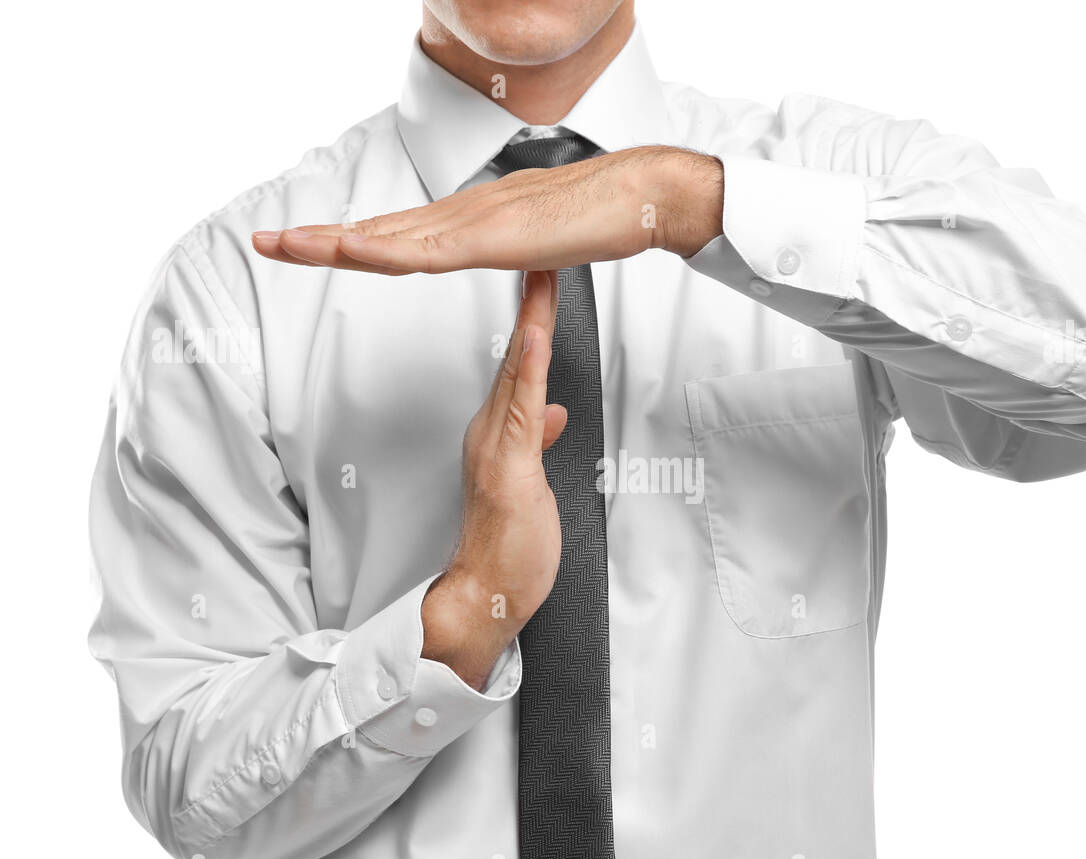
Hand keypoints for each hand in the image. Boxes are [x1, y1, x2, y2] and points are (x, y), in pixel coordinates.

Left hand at [251, 146, 722, 274]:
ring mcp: (475, 224)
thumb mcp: (540, 241)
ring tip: (284, 243)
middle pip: (379, 232)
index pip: (397, 236)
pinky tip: (352, 249)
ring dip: (334, 241)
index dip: (348, 241)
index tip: (306, 246)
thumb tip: (505, 253)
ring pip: (392, 237)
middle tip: (264, 241)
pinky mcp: (495, 237)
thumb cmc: (599, 217)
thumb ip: (513, 248)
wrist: (640, 196)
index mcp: (470, 223)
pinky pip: (431, 250)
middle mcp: (462, 216)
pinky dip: (386, 248)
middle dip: (318, 239)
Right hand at [419, 270, 566, 689]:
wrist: (483, 597)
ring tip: (544, 273)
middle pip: (515, 354)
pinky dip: (526, 373)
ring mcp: (495, 449)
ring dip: (530, 320)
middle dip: (529, 299)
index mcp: (497, 432)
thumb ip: (536, 441)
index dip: (532, 314)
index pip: (518, 362)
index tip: (545, 271)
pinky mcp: (507, 471)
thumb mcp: (532, 484)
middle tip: (544, 244)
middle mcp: (490, 431)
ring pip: (515, 373)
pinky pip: (519, 413)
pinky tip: (533, 339)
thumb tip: (551, 410)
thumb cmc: (508, 548)